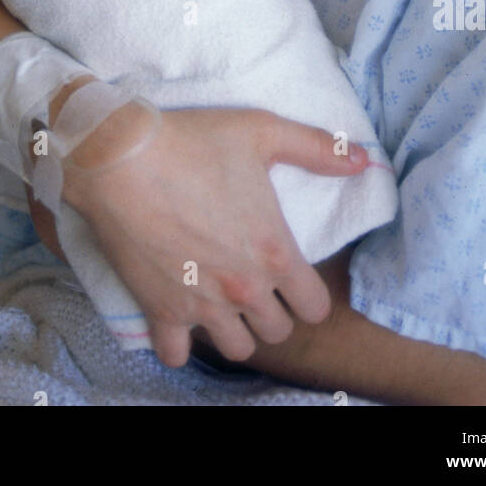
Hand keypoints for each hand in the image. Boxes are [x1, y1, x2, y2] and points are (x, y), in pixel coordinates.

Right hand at [56, 105, 368, 368]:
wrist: (120, 157)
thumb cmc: (193, 142)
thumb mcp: (262, 131)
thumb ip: (317, 148)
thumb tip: (365, 161)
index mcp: (274, 252)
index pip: (315, 308)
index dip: (308, 295)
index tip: (293, 277)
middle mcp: (243, 288)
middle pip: (277, 332)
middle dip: (272, 311)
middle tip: (254, 282)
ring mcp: (201, 305)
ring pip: (237, 349)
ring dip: (234, 329)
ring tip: (222, 299)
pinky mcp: (159, 310)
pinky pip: (177, 355)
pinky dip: (180, 342)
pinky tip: (180, 313)